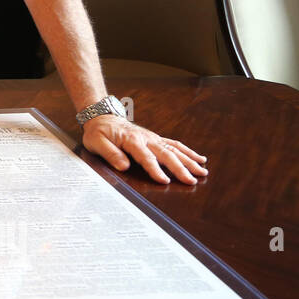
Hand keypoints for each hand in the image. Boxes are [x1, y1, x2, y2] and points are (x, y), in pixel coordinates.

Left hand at [81, 115, 207, 184]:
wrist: (102, 118)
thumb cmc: (98, 132)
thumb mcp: (96, 143)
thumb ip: (110, 154)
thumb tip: (124, 167)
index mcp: (131, 140)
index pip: (146, 157)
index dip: (155, 170)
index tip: (165, 181)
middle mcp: (146, 138)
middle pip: (166, 154)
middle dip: (180, 168)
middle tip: (191, 181)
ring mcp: (153, 138)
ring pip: (175, 149)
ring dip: (189, 161)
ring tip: (202, 173)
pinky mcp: (156, 138)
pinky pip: (175, 144)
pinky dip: (188, 152)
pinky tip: (200, 159)